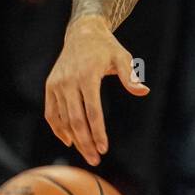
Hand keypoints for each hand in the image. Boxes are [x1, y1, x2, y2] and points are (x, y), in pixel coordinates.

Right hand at [45, 17, 149, 164]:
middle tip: (95, 160)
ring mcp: (57, 84)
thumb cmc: (106, 48)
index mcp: (87, 76)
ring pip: (62, 119)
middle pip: (76, 120)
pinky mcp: (50, 86)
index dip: (97, 132)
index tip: (104, 148)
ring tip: (85, 154)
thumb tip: (144, 91)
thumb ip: (130, 76)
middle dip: (85, 143)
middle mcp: (69, 81)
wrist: (82, 33)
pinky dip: (58, 129)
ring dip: (73, 139)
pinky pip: (51, 113)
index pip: (92, 111)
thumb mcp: (122, 57)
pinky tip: (68, 141)